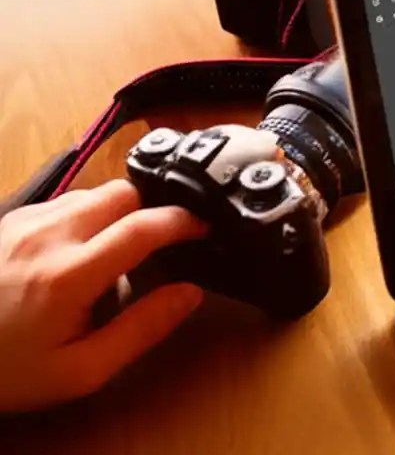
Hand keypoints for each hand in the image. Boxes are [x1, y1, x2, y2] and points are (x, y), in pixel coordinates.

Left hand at [0, 180, 206, 411]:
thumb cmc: (10, 371)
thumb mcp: (82, 370)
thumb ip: (142, 329)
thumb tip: (190, 292)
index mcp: (70, 275)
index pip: (144, 227)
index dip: (184, 222)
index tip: (205, 227)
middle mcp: (47, 236)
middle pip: (122, 194)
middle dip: (151, 211)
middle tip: (161, 242)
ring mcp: (23, 223)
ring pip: (92, 193)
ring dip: (117, 213)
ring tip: (117, 250)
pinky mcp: (8, 221)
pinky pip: (63, 202)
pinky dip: (85, 217)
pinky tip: (80, 250)